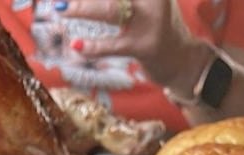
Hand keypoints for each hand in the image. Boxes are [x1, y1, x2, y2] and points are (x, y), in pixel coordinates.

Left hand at [53, 0, 204, 88]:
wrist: (182, 60)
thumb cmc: (158, 25)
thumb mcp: (150, 1)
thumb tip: (87, 1)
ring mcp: (149, 22)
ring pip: (109, 10)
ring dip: (82, 8)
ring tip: (60, 8)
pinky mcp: (144, 47)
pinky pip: (113, 46)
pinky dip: (92, 46)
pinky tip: (77, 45)